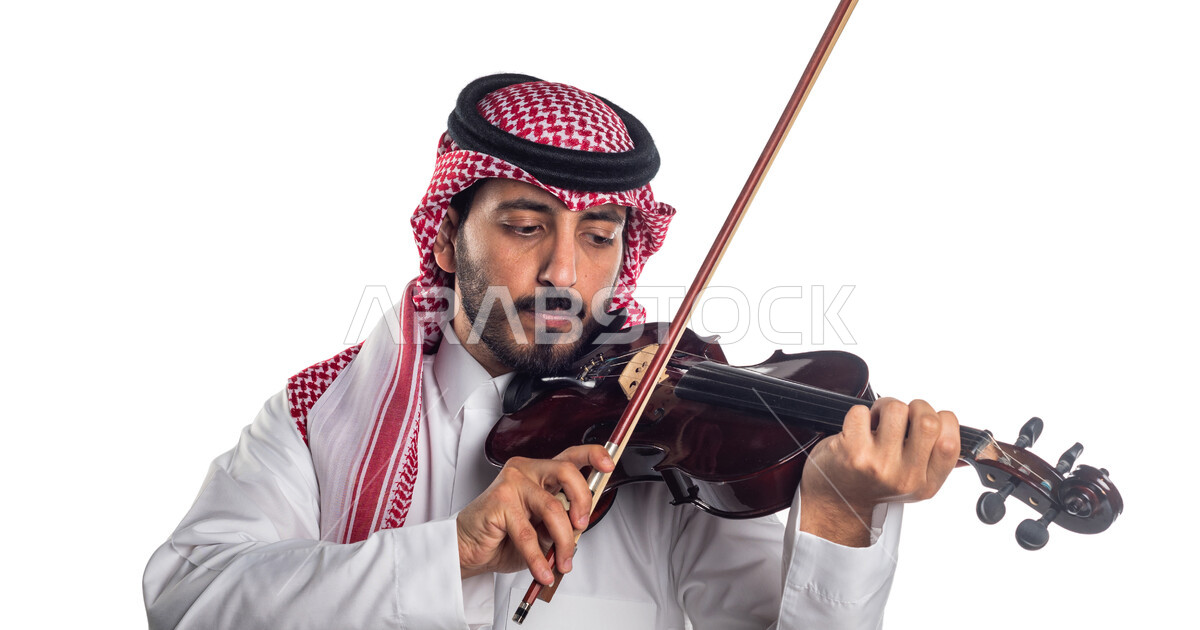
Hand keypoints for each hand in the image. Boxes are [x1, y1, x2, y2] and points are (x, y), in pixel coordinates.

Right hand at [456, 444, 614, 584]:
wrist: (466, 548)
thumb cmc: (503, 536)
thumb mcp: (541, 530)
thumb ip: (561, 522)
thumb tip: (580, 528)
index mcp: (539, 472)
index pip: (571, 456)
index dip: (593, 456)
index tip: (609, 465)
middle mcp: (526, 471)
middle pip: (567, 473)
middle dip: (583, 502)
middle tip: (581, 527)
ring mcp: (511, 483)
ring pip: (552, 509)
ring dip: (563, 542)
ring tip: (561, 563)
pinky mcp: (499, 501)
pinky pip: (528, 534)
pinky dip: (538, 559)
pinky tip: (542, 572)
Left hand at [799, 397, 959, 545]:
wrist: (834, 503)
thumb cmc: (872, 484)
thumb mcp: (911, 483)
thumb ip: (934, 461)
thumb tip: (959, 435)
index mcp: (926, 484)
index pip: (951, 441)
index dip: (942, 420)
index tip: (925, 422)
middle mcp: (906, 478)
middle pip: (927, 419)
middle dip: (914, 406)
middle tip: (900, 417)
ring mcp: (879, 465)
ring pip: (896, 408)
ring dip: (884, 407)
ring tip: (876, 423)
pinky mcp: (853, 453)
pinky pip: (861, 411)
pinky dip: (858, 414)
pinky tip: (856, 431)